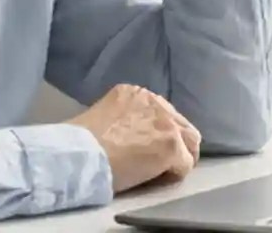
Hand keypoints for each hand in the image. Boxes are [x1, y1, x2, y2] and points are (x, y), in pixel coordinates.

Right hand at [67, 83, 201, 192]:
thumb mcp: (103, 115)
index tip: (149, 145)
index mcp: (135, 93)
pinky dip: (176, 173)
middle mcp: (154, 101)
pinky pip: (186, 164)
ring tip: (166, 172)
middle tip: (163, 161)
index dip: (158, 131)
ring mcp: (166, 123)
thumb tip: (133, 136)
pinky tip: (159, 179)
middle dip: (175, 141)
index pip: (161, 111)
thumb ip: (124, 119)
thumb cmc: (82, 142)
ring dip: (181, 156)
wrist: (81, 155)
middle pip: (180, 123)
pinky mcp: (172, 146)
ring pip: (190, 141)